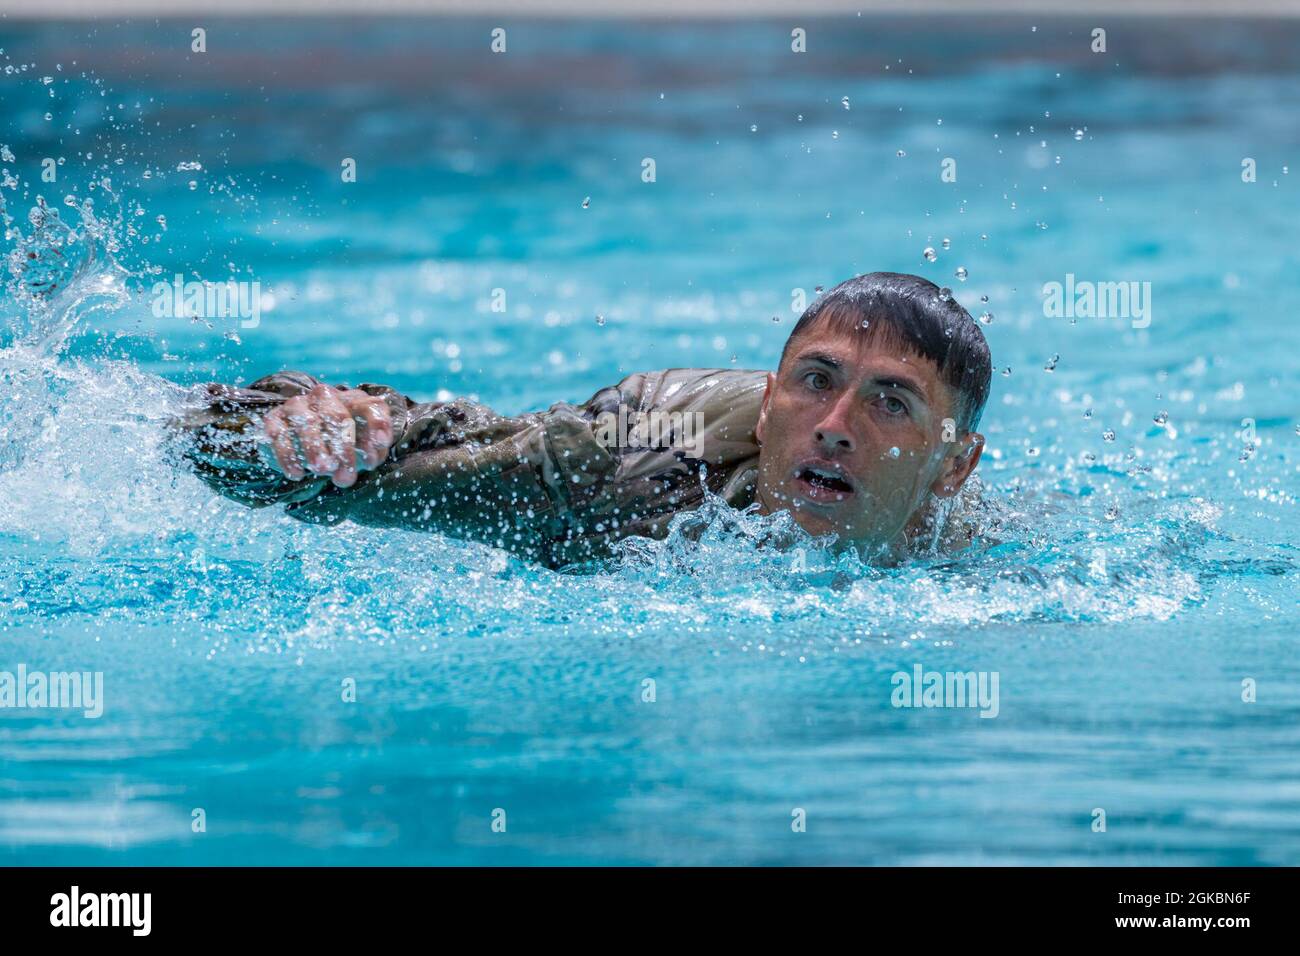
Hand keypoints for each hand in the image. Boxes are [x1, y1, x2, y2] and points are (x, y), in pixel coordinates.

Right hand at [262, 384, 393, 487]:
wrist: (296, 437)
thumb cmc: (338, 442)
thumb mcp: (360, 445)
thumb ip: (371, 451)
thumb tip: (370, 458)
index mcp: (352, 401)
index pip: (370, 406)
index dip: (378, 424)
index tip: (381, 444)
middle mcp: (326, 397)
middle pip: (338, 416)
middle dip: (344, 448)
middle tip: (345, 477)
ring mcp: (298, 405)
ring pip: (308, 423)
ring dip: (316, 448)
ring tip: (322, 470)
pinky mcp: (274, 418)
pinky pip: (279, 434)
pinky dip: (288, 455)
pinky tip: (296, 473)